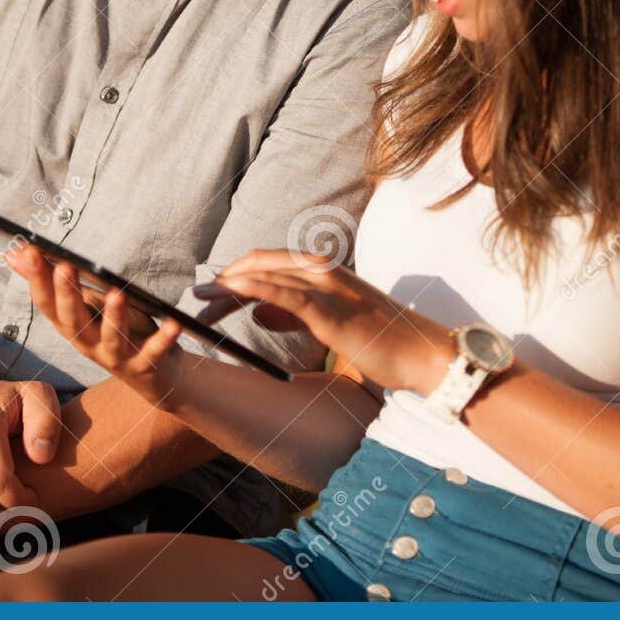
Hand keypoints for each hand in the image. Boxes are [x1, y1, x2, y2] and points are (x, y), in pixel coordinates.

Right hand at [3, 243, 184, 406]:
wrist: (154, 376)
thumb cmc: (115, 332)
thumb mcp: (85, 305)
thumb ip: (55, 283)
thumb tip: (14, 254)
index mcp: (72, 327)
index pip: (47, 304)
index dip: (37, 280)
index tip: (30, 251)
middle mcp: (88, 344)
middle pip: (74, 321)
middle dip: (67, 295)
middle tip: (65, 268)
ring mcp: (117, 357)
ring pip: (112, 338)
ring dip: (114, 317)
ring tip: (118, 294)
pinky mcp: (145, 366)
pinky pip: (154, 352)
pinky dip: (164, 340)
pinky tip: (174, 324)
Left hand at [217, 250, 455, 394]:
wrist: (421, 356)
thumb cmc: (382, 341)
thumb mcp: (331, 323)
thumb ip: (294, 315)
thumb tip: (257, 312)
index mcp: (325, 273)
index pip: (270, 263)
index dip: (237, 273)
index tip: (212, 292)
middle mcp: (325, 272)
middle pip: (263, 265)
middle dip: (226, 279)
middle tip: (198, 297)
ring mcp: (330, 288)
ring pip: (269, 276)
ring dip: (231, 286)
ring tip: (203, 301)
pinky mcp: (332, 312)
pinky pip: (288, 296)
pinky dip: (258, 291)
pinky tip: (236, 293)